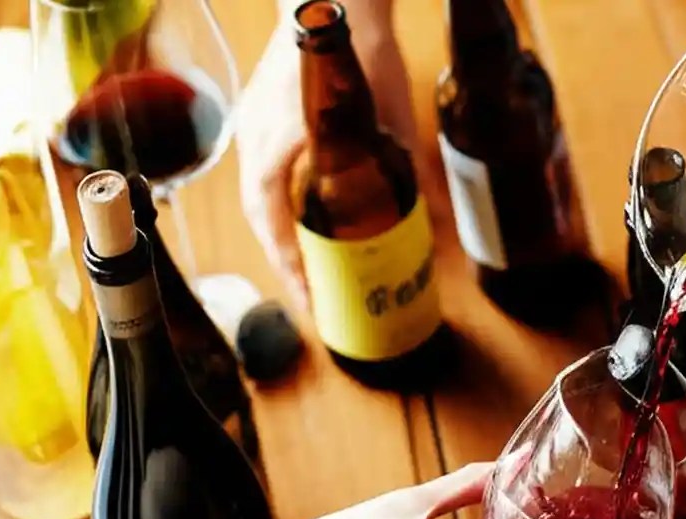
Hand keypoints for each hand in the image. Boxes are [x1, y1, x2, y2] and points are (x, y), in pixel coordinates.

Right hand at [237, 0, 415, 310]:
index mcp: (277, 149)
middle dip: (287, 262)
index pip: (273, 226)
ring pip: (259, 198)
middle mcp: (255, 142)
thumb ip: (408, 169)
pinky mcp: (261, 114)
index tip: (311, 300)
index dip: (291, 269)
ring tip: (311, 266)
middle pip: (261, 220)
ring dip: (282, 236)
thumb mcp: (391, 117)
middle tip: (315, 295)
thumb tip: (433, 221)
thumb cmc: (360, 50)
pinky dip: (279, 205)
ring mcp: (253, 126)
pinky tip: (305, 217)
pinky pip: (263, 173)